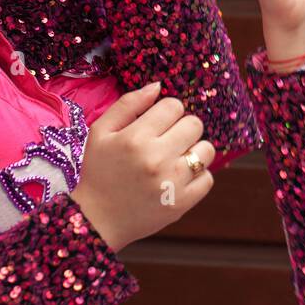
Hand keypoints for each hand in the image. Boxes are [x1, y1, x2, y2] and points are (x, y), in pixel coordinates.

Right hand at [70, 82, 215, 252]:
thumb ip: (128, 104)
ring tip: (176, 158)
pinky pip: (208, 179)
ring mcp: (172, 183)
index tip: (158, 123)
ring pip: (206, 150)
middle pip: (194, 124)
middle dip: (182, 128)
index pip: (174, 106)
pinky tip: (179, 178)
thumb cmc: (98, 171)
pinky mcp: (181, 203)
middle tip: (168, 140)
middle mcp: (156, 158)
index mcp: (135, 138)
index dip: (167, 111)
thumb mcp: (101, 131)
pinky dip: (197, 176)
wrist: (96, 219)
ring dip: (194, 150)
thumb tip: (158, 86)